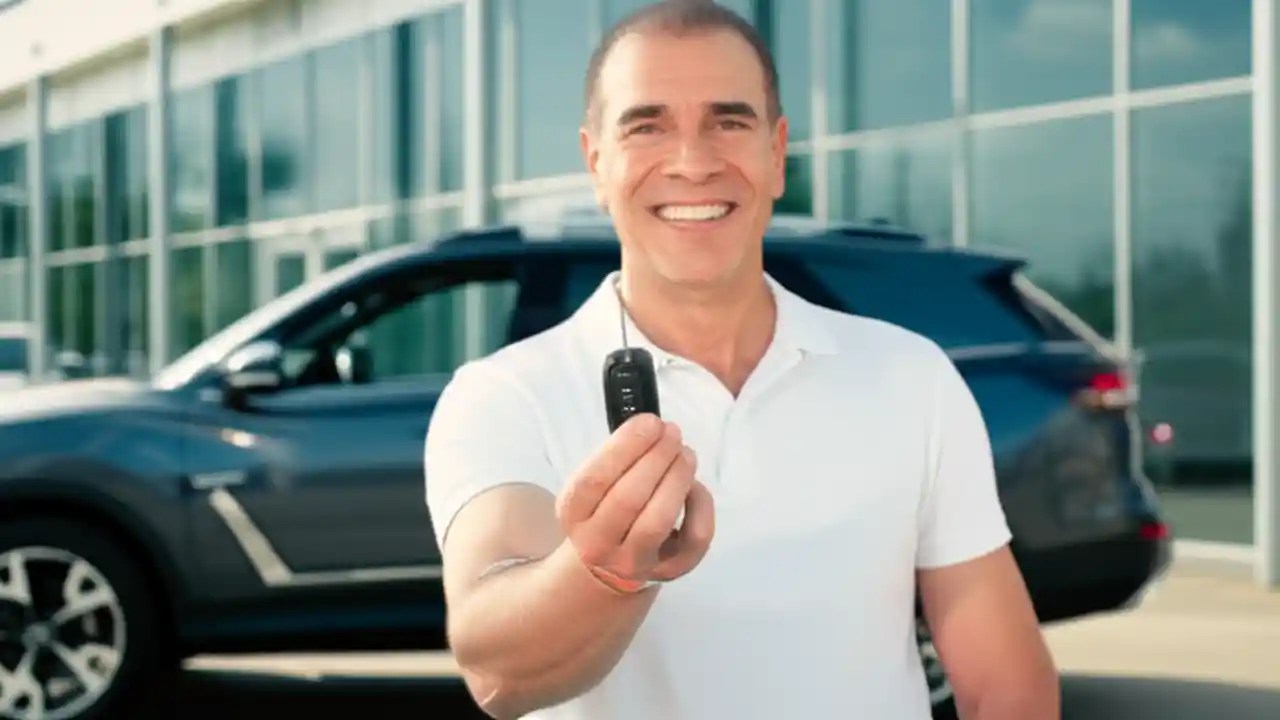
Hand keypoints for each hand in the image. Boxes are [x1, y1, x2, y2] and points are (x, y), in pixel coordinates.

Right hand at [555, 414, 714, 592]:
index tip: (651, 422)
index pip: (595, 479)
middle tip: (673, 432)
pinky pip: (694, 538)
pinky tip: (694, 486)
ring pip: (659, 521)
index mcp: (572, 514)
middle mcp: (597, 544)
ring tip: (686, 453)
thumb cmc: (606, 506)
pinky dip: (701, 505)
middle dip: (657, 457)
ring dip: (677, 478)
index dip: (627, 446)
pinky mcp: (671, 571)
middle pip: (629, 499)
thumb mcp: (595, 483)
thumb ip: (616, 458)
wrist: (611, 562)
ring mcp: (634, 562)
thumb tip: (653, 427)